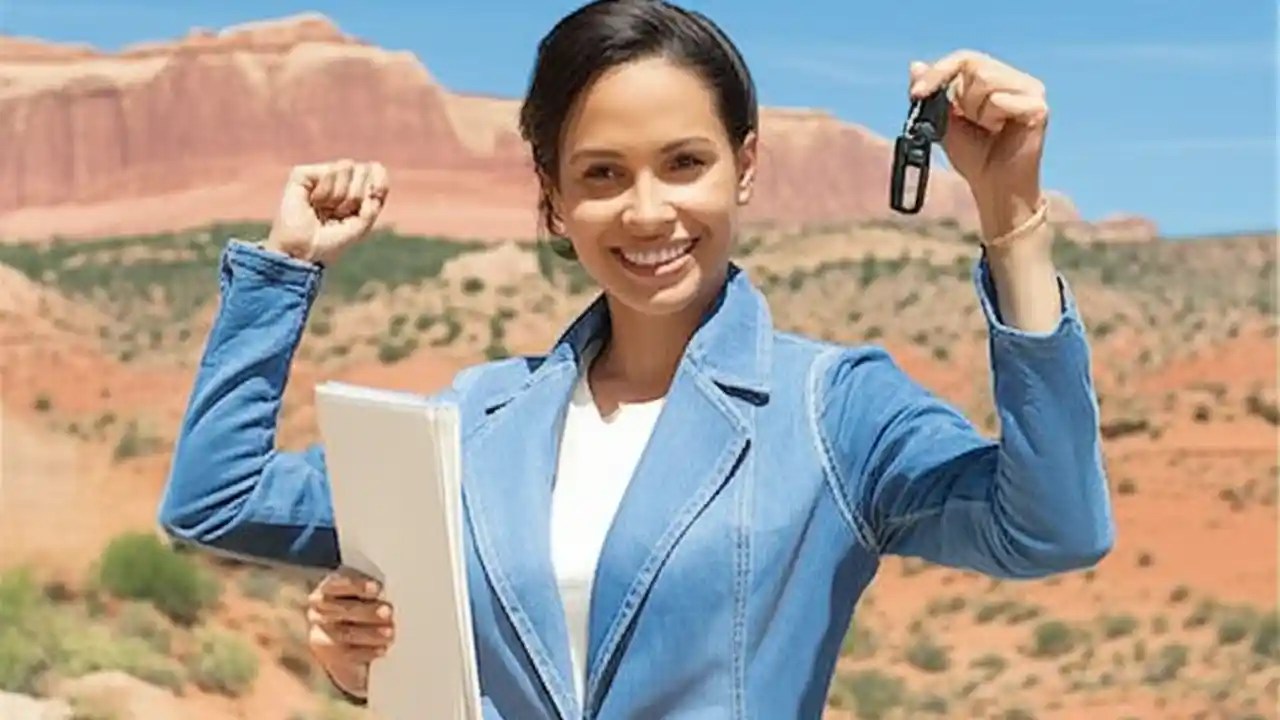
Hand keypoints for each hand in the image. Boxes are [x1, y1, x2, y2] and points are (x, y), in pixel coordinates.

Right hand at [265, 159, 389, 265]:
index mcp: (355, 192)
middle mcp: (339, 181)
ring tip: (324, 210)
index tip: (375, 195)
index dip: (380, 181)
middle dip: (355, 196)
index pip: (377, 172)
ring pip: (346, 166)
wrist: (304, 251)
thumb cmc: (331, 243)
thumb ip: (374, 201)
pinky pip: (328, 171)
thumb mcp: (362, 225)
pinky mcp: (303, 174)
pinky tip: (313, 202)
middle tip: (339, 214)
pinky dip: (325, 192)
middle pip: (363, 170)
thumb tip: (373, 171)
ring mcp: (320, 176)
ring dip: (339, 196)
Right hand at [306, 569, 395, 698]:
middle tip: (388, 611)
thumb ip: (372, 592)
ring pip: (344, 633)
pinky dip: (367, 652)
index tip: (378, 588)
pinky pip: (348, 655)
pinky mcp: (330, 656)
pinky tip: (382, 649)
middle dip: (367, 611)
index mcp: (326, 589)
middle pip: (341, 609)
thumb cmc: (364, 606)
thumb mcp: (364, 594)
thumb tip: (394, 592)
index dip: (356, 585)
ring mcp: (322, 634)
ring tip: (390, 633)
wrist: (349, 641)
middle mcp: (319, 611)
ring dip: (370, 633)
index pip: (335, 584)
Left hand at [908, 51, 1047, 237]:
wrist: (994, 187)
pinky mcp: (1038, 107)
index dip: (938, 72)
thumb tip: (915, 65)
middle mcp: (1016, 79)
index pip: (965, 58)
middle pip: (975, 67)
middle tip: (971, 123)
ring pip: (986, 81)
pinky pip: (1000, 100)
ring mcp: (1032, 91)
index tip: (916, 94)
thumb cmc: (974, 155)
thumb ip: (932, 94)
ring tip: (989, 129)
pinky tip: (1001, 133)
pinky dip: (991, 119)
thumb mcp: (944, 122)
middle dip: (961, 100)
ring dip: (976, 111)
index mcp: (996, 78)